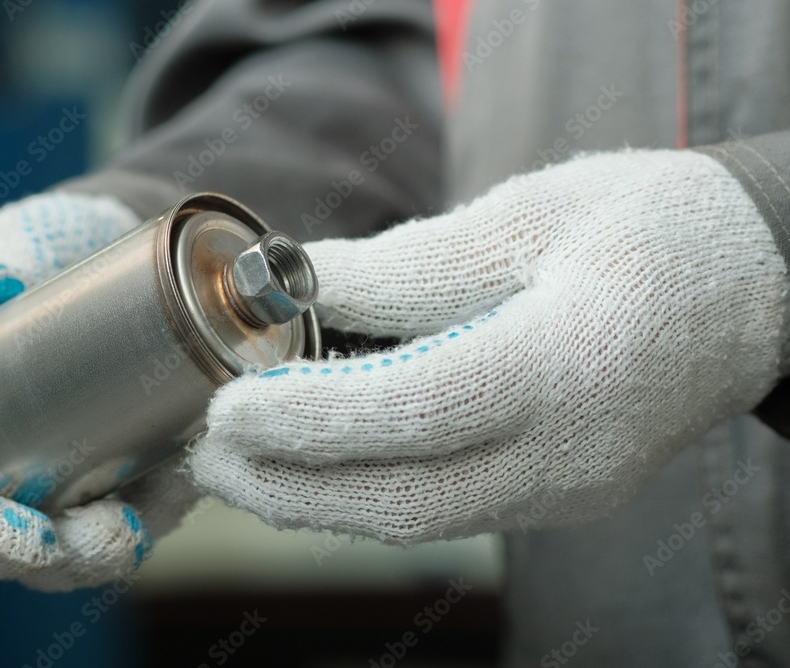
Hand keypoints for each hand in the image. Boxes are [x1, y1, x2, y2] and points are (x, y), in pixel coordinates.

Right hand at [0, 193, 198, 590]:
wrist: (116, 286)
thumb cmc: (41, 275)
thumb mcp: (14, 259)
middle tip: (18, 531)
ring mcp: (32, 493)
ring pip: (33, 556)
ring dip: (68, 558)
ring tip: (106, 535)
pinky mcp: (100, 500)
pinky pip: (105, 543)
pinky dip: (125, 540)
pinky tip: (144, 525)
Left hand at [188, 150, 788, 543]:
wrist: (752, 289)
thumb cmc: (649, 231)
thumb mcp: (528, 214)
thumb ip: (408, 263)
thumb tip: (298, 283)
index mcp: (570, 363)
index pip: (416, 412)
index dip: (310, 417)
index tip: (228, 405)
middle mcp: (571, 452)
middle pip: (404, 502)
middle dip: (290, 489)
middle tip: (207, 455)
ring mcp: (568, 488)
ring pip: (418, 520)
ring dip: (317, 502)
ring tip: (239, 467)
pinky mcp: (558, 496)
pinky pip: (445, 510)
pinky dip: (367, 493)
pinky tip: (317, 462)